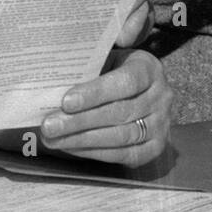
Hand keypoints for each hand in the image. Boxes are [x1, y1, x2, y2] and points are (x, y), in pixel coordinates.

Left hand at [38, 49, 171, 167]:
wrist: (139, 90)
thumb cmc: (113, 70)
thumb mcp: (107, 57)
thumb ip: (90, 62)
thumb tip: (56, 74)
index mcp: (149, 68)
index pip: (124, 82)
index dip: (95, 93)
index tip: (65, 101)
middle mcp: (161, 97)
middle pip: (119, 112)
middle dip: (80, 121)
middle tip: (49, 125)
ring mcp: (161, 125)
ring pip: (120, 137)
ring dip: (82, 140)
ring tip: (53, 139)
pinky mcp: (155, 148)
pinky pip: (123, 155)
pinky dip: (94, 153)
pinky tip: (71, 148)